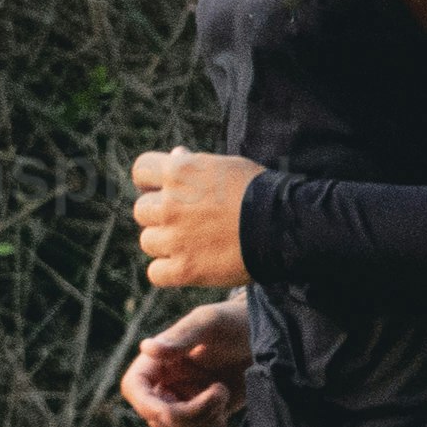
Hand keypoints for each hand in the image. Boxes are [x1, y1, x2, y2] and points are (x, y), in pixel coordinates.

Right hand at [110, 291, 251, 426]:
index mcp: (158, 360)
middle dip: (190, 414)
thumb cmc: (236, 322)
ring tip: (224, 393)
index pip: (134, 388)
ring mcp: (186, 403)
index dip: (147, 406)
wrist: (267, 336)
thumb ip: (181, 336)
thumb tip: (147, 347)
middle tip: (220, 391)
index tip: (173, 406)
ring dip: (204, 422)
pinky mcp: (206, 417)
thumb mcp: (210, 323)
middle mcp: (166, 384)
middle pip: (158, 419)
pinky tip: (225, 414)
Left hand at [127, 146, 255, 291]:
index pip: (141, 171)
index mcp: (179, 172)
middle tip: (189, 221)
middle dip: (161, 215)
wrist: (284, 227)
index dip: (151, 182)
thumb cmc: (260, 192)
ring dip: (165, 243)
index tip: (165, 191)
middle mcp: (170, 204)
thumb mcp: (227, 166)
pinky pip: (155, 272)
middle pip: (142, 210)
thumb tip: (176, 154)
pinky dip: (168, 271)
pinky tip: (189, 265)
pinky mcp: (185, 269)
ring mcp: (175, 238)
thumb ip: (195, 163)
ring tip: (193, 243)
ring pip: (148, 241)